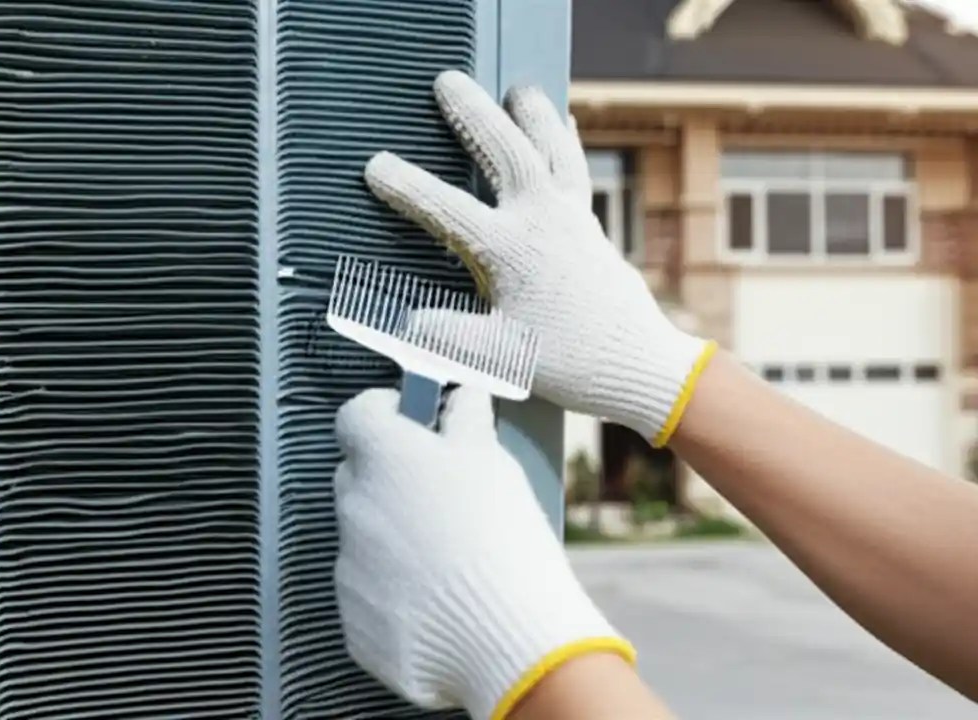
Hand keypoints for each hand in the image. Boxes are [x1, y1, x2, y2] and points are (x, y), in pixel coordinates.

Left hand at [333, 387, 633, 718]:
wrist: (508, 637)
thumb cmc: (502, 535)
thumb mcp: (492, 459)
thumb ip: (464, 419)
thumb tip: (457, 395)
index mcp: (382, 458)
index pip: (355, 415)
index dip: (384, 413)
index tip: (414, 423)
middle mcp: (352, 509)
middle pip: (358, 478)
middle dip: (391, 480)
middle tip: (441, 497)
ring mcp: (348, 571)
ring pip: (364, 540)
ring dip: (394, 541)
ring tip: (451, 562)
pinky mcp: (354, 623)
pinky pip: (370, 596)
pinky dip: (396, 596)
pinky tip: (441, 605)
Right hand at [365, 70, 716, 445]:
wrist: (638, 366)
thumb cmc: (569, 362)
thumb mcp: (498, 357)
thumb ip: (447, 338)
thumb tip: (407, 325)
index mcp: (511, 251)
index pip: (447, 210)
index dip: (408, 187)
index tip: (377, 166)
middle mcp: (542, 222)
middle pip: (504, 152)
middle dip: (473, 114)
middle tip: (448, 82)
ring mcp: (571, 220)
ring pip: (550, 150)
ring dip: (531, 115)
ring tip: (517, 88)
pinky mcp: (591, 228)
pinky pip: (575, 171)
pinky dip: (565, 143)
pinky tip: (563, 124)